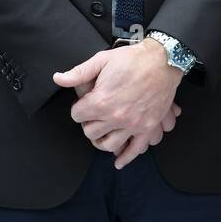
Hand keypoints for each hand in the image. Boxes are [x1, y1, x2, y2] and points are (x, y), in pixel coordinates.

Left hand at [52, 41, 182, 168]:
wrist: (162, 61)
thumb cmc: (132, 59)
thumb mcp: (102, 60)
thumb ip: (78, 73)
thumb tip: (58, 79)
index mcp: (100, 101)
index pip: (76, 115)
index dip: (78, 108)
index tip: (84, 103)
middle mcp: (115, 117)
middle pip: (90, 132)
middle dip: (88, 123)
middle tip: (93, 116)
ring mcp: (132, 125)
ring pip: (108, 145)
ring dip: (102, 140)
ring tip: (103, 132)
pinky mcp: (147, 127)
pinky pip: (135, 149)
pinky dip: (125, 158)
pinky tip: (118, 161)